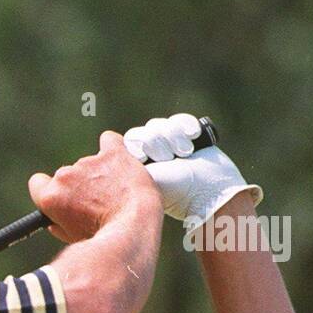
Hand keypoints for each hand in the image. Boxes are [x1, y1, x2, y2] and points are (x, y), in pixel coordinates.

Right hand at [28, 132, 162, 243]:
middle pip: (66, 176)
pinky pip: (109, 140)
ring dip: (99, 175)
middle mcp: (66, 177)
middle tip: (96, 203)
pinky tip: (117, 157)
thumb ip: (58, 224)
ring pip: (89, 164)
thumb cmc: (102, 236)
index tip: (60, 195)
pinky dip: (112, 147)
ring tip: (116, 194)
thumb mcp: (72, 237)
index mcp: (51, 196)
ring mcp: (89, 163)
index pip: (38, 183)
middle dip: (78, 186)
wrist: (132, 227)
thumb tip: (55, 221)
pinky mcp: (112, 154)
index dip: (48, 189)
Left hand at [124, 113, 263, 227]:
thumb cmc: (173, 192)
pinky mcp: (188, 135)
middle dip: (158, 144)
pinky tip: (193, 137)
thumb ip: (122, 167)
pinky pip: (180, 119)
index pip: (129, 139)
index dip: (141, 146)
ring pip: (161, 125)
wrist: (207, 191)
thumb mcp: (143, 180)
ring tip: (183, 154)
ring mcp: (169, 143)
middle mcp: (151, 152)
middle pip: (146, 131)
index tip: (147, 159)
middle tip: (168, 160)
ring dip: (173, 139)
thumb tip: (105, 150)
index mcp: (136, 163)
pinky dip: (186, 126)